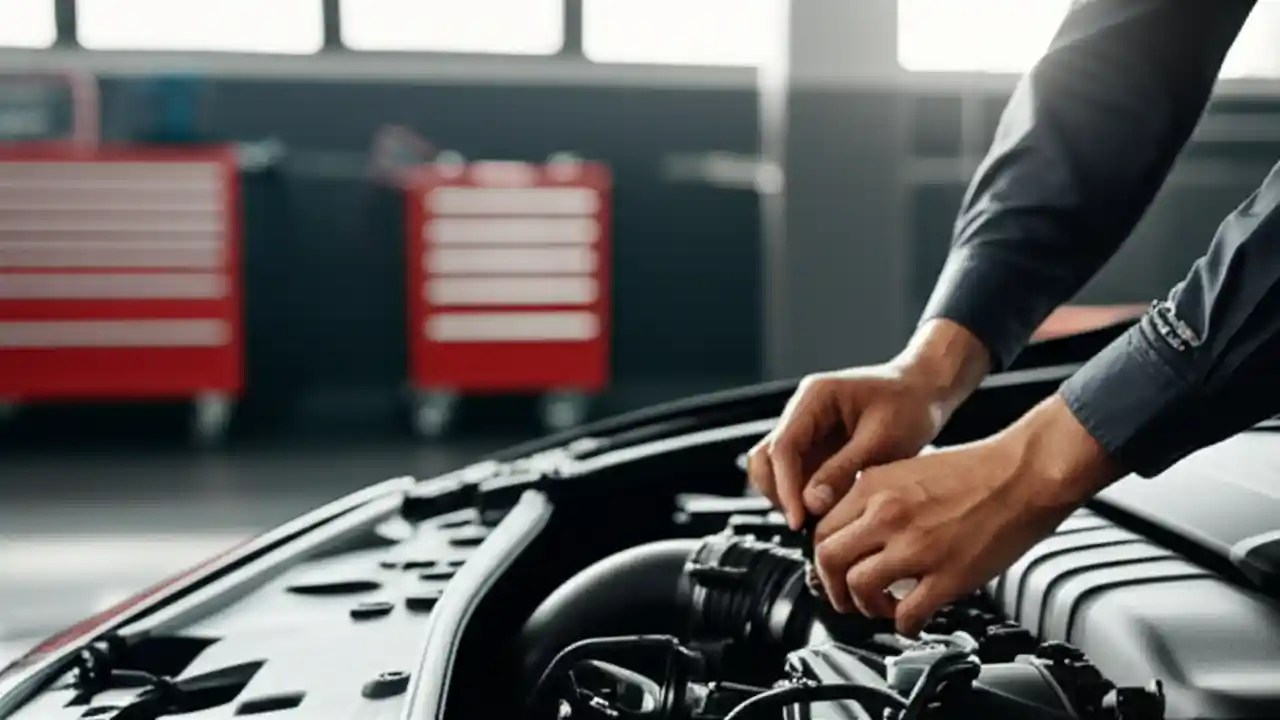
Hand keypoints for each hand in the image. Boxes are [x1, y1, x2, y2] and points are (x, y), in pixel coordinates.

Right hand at [747, 320, 990, 528]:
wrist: (925, 390)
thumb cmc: (910, 405)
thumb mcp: (882, 439)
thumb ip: (843, 469)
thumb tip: (810, 504)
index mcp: (815, 397)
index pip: (783, 446)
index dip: (786, 486)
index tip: (799, 519)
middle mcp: (802, 411)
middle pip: (766, 458)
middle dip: (779, 492)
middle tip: (805, 523)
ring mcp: (806, 430)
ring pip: (775, 469)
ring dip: (789, 496)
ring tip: (818, 521)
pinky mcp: (816, 446)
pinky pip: (798, 474)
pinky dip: (804, 495)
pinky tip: (827, 512)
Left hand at [812, 395, 1122, 635]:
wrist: (1025, 472)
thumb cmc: (976, 470)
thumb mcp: (906, 469)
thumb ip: (874, 497)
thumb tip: (852, 529)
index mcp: (873, 486)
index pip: (820, 530)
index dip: (822, 558)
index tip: (832, 571)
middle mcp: (886, 514)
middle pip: (828, 561)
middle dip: (832, 587)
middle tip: (846, 597)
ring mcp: (916, 546)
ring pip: (858, 588)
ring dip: (865, 607)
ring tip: (881, 608)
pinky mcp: (947, 575)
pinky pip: (907, 614)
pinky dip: (904, 625)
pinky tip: (911, 621)